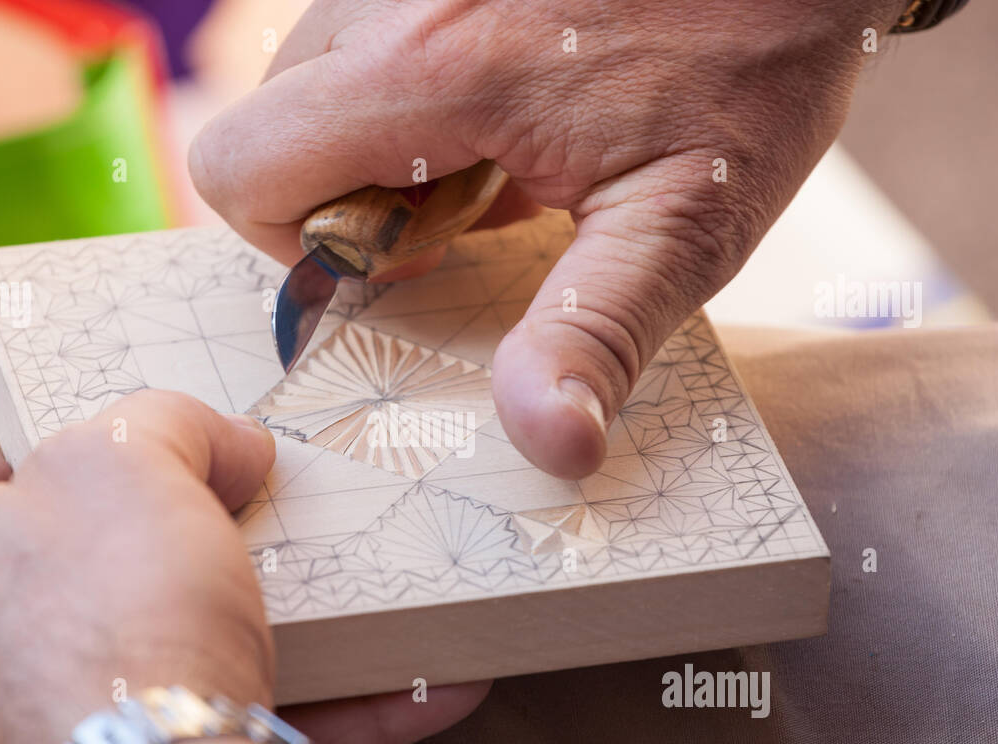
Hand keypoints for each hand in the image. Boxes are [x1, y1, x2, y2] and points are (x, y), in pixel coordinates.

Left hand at [0, 391, 486, 743]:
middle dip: (166, 541)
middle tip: (240, 510)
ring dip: (264, 632)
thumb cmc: (108, 611)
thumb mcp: (129, 454)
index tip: (124, 433)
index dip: (41, 436)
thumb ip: (171, 421)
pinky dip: (321, 711)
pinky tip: (421, 687)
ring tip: (347, 596)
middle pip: (70, 577)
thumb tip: (232, 450)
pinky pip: (227, 743)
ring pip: (160, 669)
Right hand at [190, 0, 901, 477]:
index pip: (243, 165)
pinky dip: (409, 91)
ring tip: (491, 156)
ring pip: (313, 78)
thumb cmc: (754, 68)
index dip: (295, 242)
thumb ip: (595, 335)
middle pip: (270, 124)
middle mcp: (399, 0)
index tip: (407, 260)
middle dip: (339, 196)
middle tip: (459, 211)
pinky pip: (369, 37)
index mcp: (436, 72)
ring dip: (376, 142)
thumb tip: (547, 445)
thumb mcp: (683, 226)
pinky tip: (506, 107)